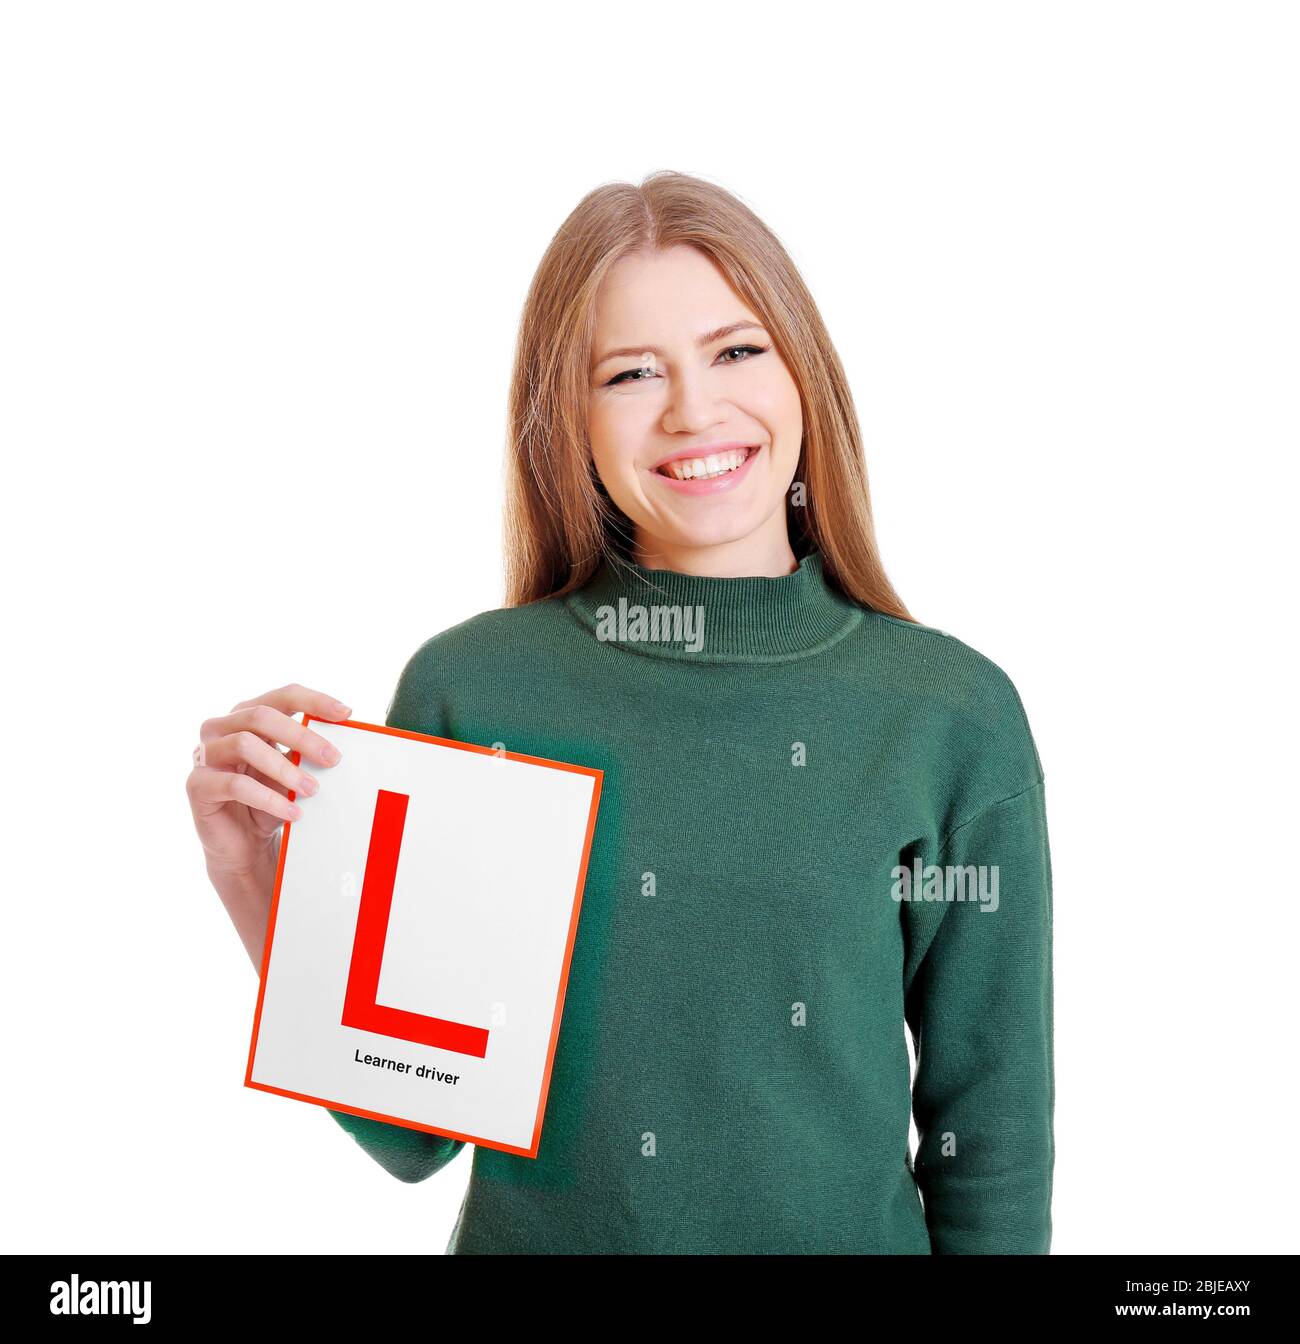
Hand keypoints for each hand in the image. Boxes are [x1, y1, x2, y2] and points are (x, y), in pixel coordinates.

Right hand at [187, 682, 349, 878]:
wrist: (244, 844)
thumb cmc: (271, 800)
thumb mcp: (294, 772)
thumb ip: (308, 753)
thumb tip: (340, 743)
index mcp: (247, 715)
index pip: (282, 697)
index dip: (314, 700)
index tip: (346, 713)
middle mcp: (221, 728)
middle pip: (262, 716)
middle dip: (302, 736)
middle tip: (332, 759)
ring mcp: (205, 755)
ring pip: (245, 744)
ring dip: (284, 768)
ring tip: (312, 790)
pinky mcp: (197, 785)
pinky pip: (234, 785)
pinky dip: (268, 798)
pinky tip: (293, 812)